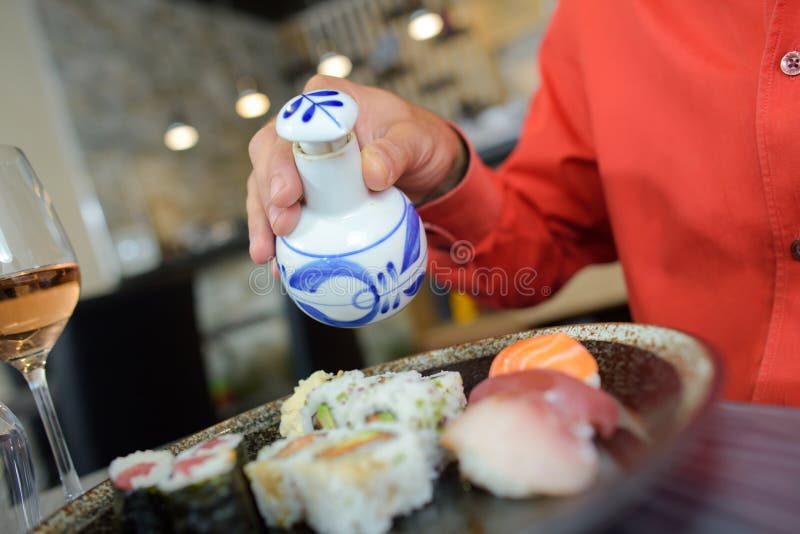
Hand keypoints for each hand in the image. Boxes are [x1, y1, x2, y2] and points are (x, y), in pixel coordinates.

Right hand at [246, 75, 467, 264]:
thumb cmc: (417, 141)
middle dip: (267, 193)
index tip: (288, 194)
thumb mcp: (416, 141)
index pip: (295, 123)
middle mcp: (303, 125)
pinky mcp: (300, 187)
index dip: (284, 157)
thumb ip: (397, 151)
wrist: (421, 166)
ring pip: (264, 184)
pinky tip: (276, 264)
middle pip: (268, 154)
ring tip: (266, 254)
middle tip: (282, 226)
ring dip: (263, 221)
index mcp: (327, 100)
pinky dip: (275, 236)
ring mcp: (296, 158)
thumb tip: (373, 173)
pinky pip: (279, 209)